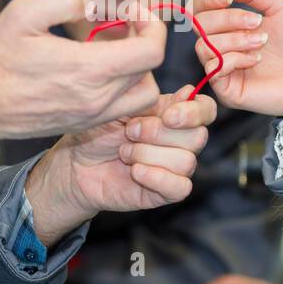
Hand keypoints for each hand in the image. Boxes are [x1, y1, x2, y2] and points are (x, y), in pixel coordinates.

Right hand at [0, 0, 164, 144]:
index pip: (152, 52)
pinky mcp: (84, 124)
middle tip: (122, 23)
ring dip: (138, 69)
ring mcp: (92, 115)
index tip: (131, 10)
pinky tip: (98, 66)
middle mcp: (98, 99)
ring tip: (114, 47)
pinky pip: (122, 108)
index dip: (151, 24)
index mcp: (89, 70)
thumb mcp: (24, 12)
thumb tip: (94, 6)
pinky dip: (123, 86)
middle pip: (150, 70)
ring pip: (142, 95)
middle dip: (143, 39)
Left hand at [23, 84, 216, 246]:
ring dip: (148, 155)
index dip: (194, 112)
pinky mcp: (166, 192)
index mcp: (174, 115)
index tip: (167, 115)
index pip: (206, 110)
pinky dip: (156, 177)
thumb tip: (188, 91)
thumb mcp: (122, 107)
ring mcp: (175, 167)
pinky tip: (134, 172)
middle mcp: (180, 140)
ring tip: (124, 153)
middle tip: (129, 132)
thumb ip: (154, 99)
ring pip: (186, 162)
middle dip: (158, 133)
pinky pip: (180, 187)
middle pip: (198, 136)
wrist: (76, 164)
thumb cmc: (98, 131)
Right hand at [188, 0, 282, 126]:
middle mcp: (223, 45)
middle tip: (257, 22)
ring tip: (261, 42)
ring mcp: (223, 68)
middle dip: (228, 18)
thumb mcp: (280, 5)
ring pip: (204, 46)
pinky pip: (213, 68)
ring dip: (234, 39)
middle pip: (199, 24)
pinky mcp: (226, 90)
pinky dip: (234, 59)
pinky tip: (256, 60)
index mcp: (230, 24)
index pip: (199, 9)